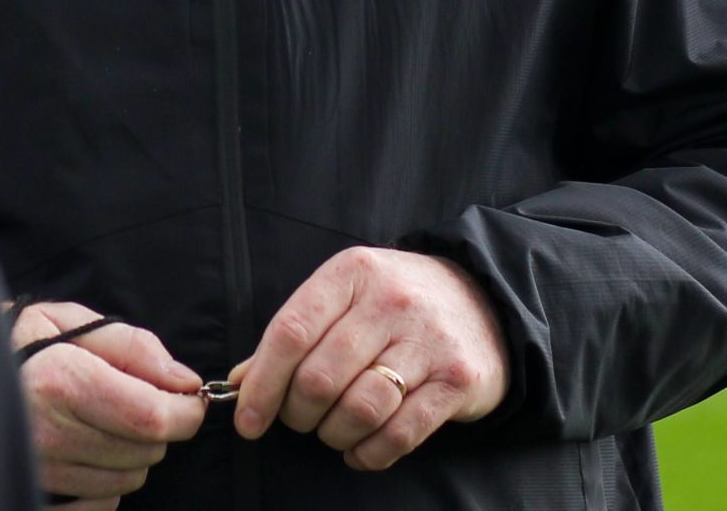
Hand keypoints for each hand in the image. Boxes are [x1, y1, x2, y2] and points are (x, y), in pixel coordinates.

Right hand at [11, 301, 207, 507]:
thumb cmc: (19, 341)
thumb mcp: (69, 320)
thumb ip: (131, 345)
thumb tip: (183, 380)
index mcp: (60, 380)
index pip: (151, 416)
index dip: (185, 411)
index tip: (190, 399)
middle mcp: (48, 432)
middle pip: (145, 451)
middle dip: (157, 426)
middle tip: (134, 399)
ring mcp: (41, 470)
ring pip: (128, 479)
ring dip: (131, 452)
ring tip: (103, 420)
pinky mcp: (40, 492)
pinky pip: (103, 503)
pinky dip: (107, 480)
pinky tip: (88, 449)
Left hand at [231, 247, 507, 471]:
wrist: (484, 300)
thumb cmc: (395, 303)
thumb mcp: (345, 297)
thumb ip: (296, 334)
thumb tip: (242, 380)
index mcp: (352, 272)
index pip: (291, 332)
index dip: (261, 384)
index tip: (247, 420)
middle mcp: (391, 301)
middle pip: (320, 378)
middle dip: (297, 414)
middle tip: (300, 419)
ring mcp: (428, 341)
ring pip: (359, 410)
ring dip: (334, 435)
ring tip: (333, 431)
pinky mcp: (457, 380)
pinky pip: (399, 434)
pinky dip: (369, 454)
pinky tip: (360, 450)